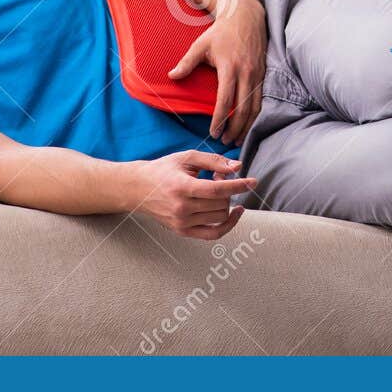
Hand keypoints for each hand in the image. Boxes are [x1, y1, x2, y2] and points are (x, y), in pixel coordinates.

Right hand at [131, 150, 255, 239]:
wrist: (138, 188)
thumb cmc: (164, 169)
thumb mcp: (186, 157)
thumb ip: (213, 160)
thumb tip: (237, 167)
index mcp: (181, 187)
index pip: (217, 190)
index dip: (238, 186)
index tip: (253, 181)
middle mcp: (181, 208)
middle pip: (221, 203)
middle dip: (228, 189)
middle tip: (219, 177)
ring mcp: (182, 223)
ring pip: (220, 217)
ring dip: (225, 202)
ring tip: (214, 190)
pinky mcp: (183, 232)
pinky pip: (213, 234)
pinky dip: (228, 225)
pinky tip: (235, 212)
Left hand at [168, 0, 265, 143]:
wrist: (246, 16)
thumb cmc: (221, 31)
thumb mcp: (201, 44)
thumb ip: (187, 63)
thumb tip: (172, 76)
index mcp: (229, 67)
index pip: (225, 100)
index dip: (219, 119)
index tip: (213, 133)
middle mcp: (246, 73)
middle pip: (242, 108)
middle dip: (235, 128)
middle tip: (225, 142)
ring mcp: (257, 74)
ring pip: (255, 107)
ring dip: (247, 125)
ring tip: (237, 139)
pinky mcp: (263, 74)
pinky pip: (261, 100)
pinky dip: (255, 115)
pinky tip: (248, 124)